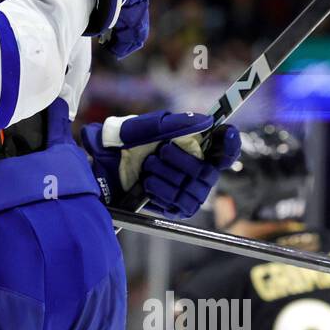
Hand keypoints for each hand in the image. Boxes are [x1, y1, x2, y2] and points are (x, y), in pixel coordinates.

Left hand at [81, 111, 241, 218]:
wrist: (99, 165)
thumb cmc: (122, 143)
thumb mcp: (143, 127)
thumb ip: (174, 123)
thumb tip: (208, 121)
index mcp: (191, 145)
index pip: (223, 149)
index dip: (230, 143)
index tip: (226, 133)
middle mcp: (192, 168)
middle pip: (209, 172)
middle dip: (185, 162)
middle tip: (162, 152)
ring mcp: (184, 190)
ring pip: (197, 190)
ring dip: (170, 177)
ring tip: (148, 167)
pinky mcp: (173, 208)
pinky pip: (182, 206)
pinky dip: (164, 192)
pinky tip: (148, 184)